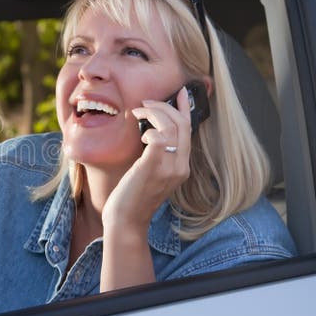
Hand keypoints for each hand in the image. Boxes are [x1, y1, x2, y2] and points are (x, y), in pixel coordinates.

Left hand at [103, 86, 191, 233]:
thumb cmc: (132, 197)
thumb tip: (150, 135)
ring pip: (171, 128)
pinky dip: (150, 130)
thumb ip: (155, 156)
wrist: (126, 221)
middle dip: (164, 107)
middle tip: (145, 104)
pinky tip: (140, 135)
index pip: (188, 132)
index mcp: (181, 167)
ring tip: (136, 113)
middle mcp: (180, 167)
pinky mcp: (153, 168)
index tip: (180, 93)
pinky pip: (159, 139)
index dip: (185, 110)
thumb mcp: (149, 173)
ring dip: (153, 114)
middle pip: (182, 125)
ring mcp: (169, 169)